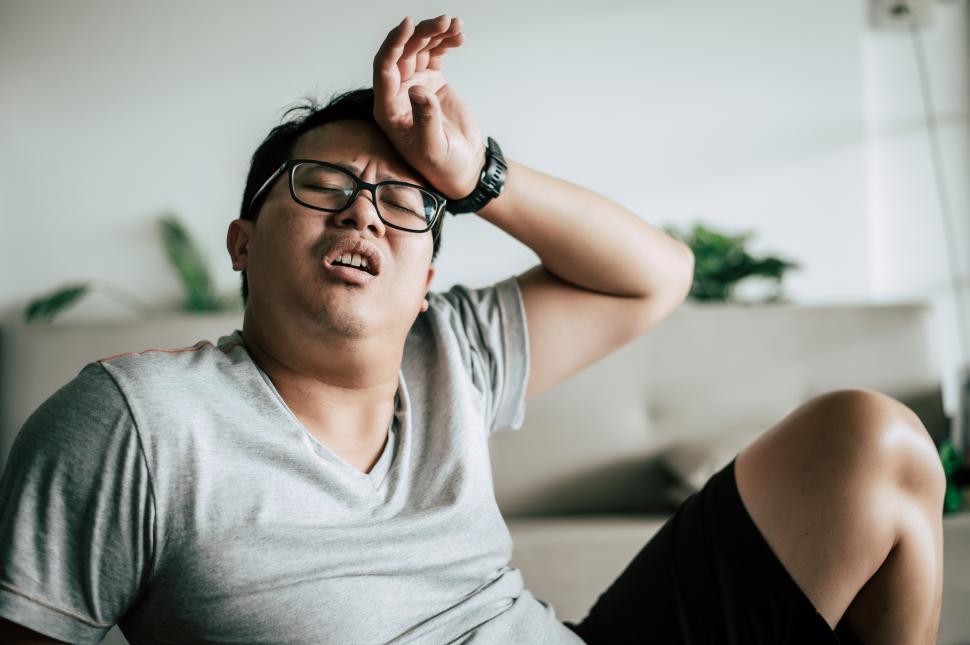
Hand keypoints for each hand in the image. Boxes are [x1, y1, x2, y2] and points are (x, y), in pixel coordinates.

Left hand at [372, 15, 484, 199]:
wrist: (464, 169)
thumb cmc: (444, 166)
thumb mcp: (433, 148)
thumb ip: (425, 120)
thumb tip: (417, 90)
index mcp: (388, 110)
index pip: (384, 69)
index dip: (393, 44)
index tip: (408, 25)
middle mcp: (397, 94)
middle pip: (403, 53)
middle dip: (420, 33)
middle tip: (442, 22)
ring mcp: (415, 86)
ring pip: (418, 49)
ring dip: (434, 33)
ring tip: (454, 25)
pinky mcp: (432, 83)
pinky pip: (434, 54)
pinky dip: (445, 42)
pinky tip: (458, 35)